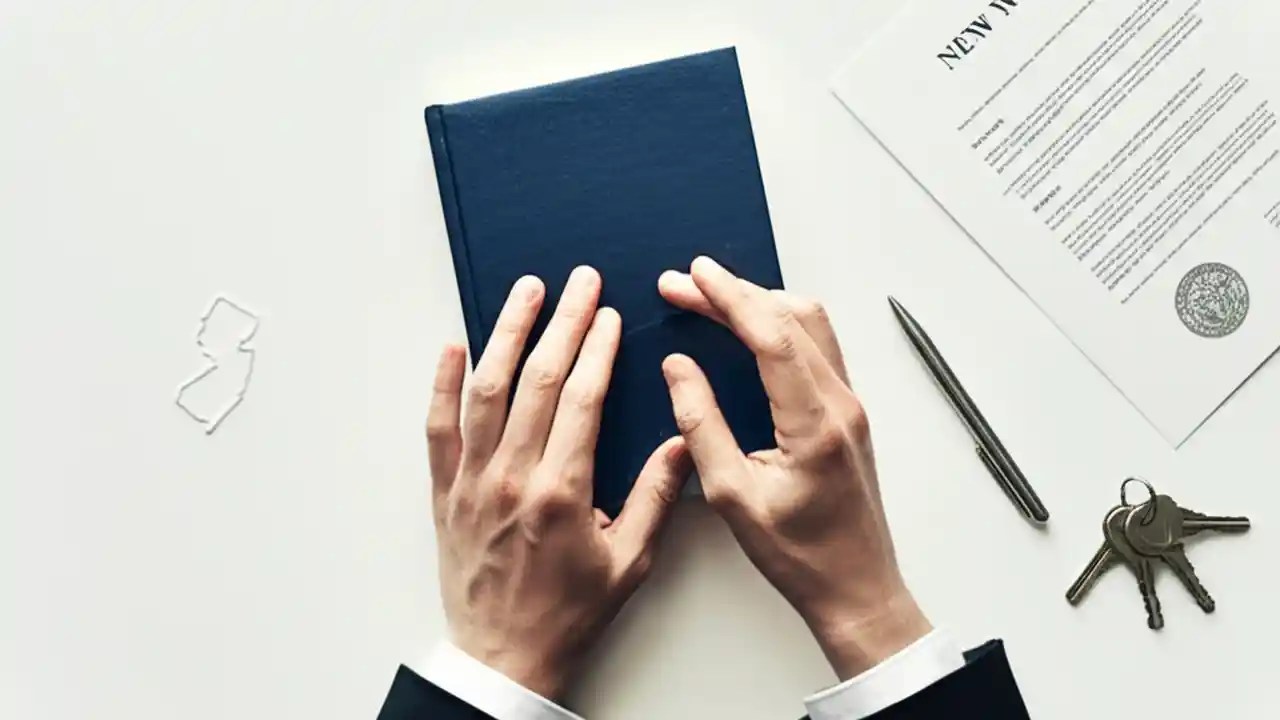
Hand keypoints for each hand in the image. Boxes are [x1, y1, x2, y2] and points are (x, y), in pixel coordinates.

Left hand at [428, 267, 691, 698]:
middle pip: (536, 380)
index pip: (581, 398)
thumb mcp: (630, 563)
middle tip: (577, 281)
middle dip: (561, 321)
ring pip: (485, 390)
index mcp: (561, 492)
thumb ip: (654, 498)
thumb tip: (682, 442)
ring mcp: (472, 482)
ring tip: (523, 291)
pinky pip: (437, 428)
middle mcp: (511, 477)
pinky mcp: (446, 492)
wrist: (503, 658)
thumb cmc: (567, 615)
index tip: (608, 314)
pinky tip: (453, 346)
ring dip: (506, 333)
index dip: (596, 348)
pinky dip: (442, 384)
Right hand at [658, 257, 931, 680]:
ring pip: (810, 326)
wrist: (856, 587)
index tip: (693, 275)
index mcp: (815, 424)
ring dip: (760, 302)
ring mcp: (851, 406)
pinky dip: (779, 325)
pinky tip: (748, 327)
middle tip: (682, 284)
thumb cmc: (798, 555)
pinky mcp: (849, 414)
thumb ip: (702, 425)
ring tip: (709, 297)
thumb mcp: (732, 497)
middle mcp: (841, 405)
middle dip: (734, 293)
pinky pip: (817, 347)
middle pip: (791, 319)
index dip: (730, 297)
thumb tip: (678, 368)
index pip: (772, 336)